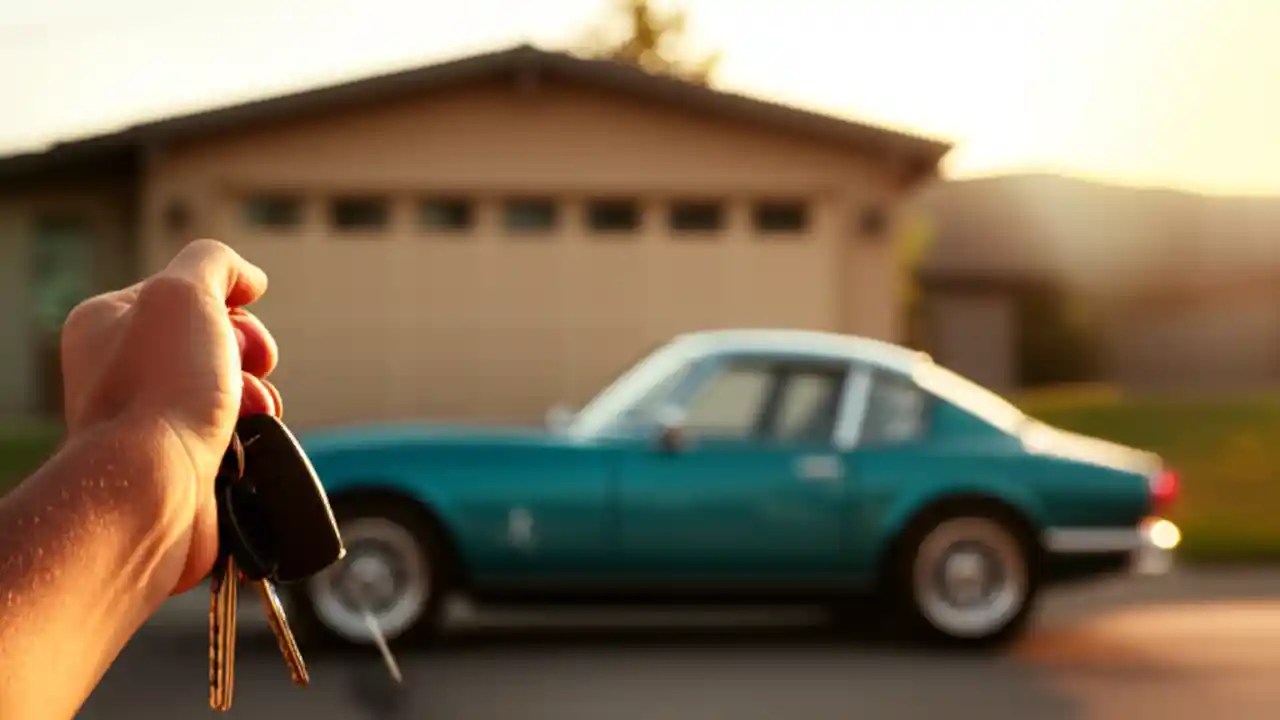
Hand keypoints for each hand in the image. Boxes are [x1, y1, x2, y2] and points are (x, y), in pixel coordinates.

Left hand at [59, 239, 280, 595]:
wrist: (155, 491)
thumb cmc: (161, 392)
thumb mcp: (184, 293)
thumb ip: (216, 263)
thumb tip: (248, 278)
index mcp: (109, 323)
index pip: (189, 293)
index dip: (229, 303)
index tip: (239, 321)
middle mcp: (123, 369)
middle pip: (217, 340)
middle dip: (250, 353)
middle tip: (249, 367)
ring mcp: (151, 419)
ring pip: (232, 389)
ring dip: (257, 397)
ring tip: (247, 414)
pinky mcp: (181, 462)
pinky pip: (235, 436)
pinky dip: (252, 437)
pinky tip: (246, 445)